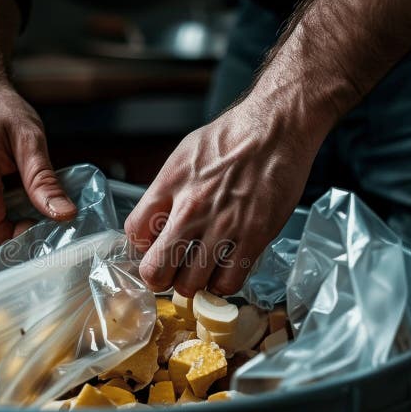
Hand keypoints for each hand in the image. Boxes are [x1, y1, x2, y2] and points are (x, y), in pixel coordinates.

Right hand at [0, 81, 76, 242]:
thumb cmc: (0, 107)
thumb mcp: (31, 140)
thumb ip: (44, 181)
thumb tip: (65, 214)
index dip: (16, 233)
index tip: (40, 221)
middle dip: (15, 223)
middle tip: (39, 205)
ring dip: (6, 213)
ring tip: (24, 188)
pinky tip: (11, 184)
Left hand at [125, 99, 316, 295]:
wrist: (276, 127)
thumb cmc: (231, 138)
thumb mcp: (183, 157)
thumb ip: (165, 192)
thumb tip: (153, 225)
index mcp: (169, 186)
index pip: (134, 234)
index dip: (141, 249)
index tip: (152, 249)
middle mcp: (191, 210)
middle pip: (155, 270)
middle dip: (160, 278)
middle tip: (172, 271)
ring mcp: (223, 226)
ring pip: (191, 284)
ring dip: (194, 283)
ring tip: (202, 270)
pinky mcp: (254, 237)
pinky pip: (228, 282)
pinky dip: (223, 283)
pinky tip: (225, 269)